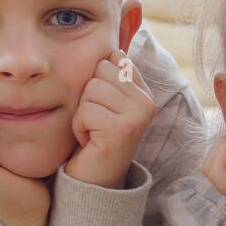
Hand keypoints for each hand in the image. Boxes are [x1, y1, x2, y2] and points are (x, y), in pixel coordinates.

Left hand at [64, 50, 157, 188]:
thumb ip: (110, 75)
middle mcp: (147, 103)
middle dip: (87, 95)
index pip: (114, 58)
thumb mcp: (103, 102)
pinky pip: (85, 110)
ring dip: (81, 112)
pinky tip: (88, 141)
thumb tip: (117, 42)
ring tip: (92, 131)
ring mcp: (137, 116)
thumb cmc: (92, 139)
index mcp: (144, 93)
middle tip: (95, 121)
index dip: (97, 80)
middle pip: (100, 70)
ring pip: (91, 88)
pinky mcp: (122, 130)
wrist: (93, 183)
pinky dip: (78, 127)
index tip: (102, 107)